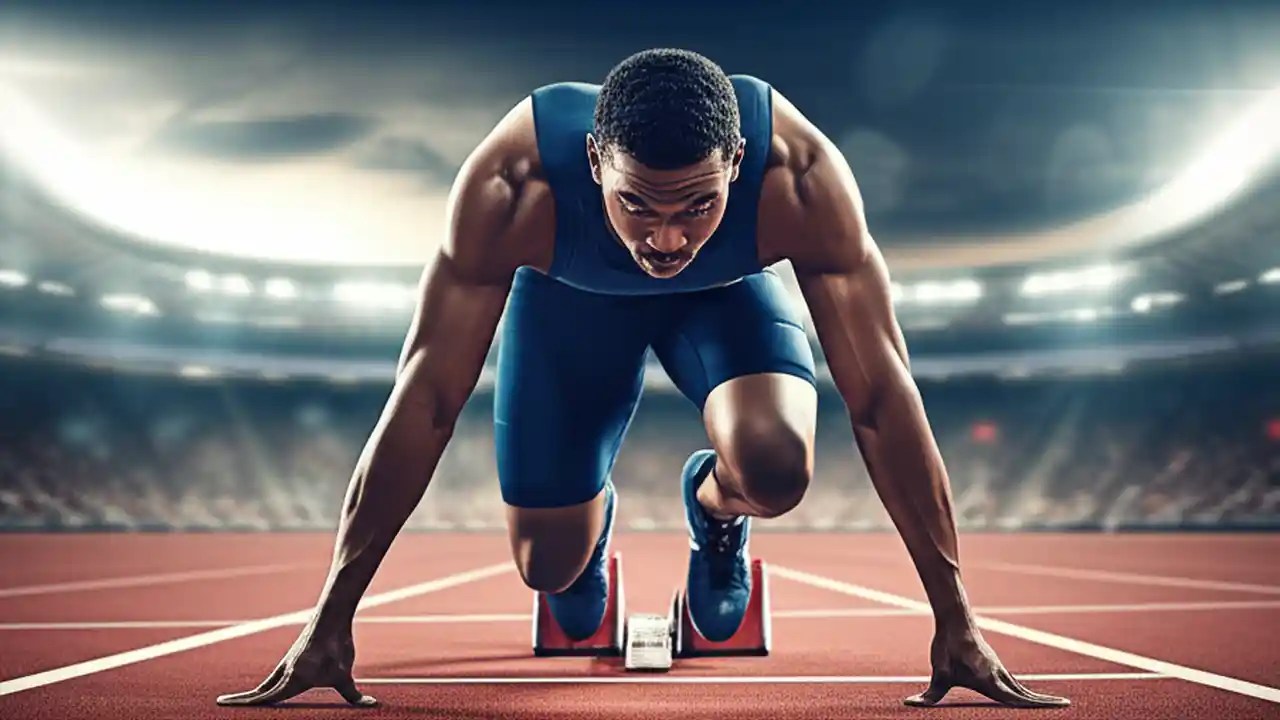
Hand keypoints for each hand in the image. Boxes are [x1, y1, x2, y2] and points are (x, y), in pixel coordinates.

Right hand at [216, 618, 376, 706]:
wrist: (333, 616)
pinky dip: (269, 682)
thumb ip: (353, 694)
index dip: (245, 703)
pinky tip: (272, 684)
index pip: (265, 698)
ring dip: (256, 692)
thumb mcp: (344, 674)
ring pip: (268, 681)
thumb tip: (369, 705)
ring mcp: (289, 662)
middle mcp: (285, 671)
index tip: (223, 703)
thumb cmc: (337, 646)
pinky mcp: (295, 655)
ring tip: (242, 700)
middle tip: (222, 703)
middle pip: (261, 691)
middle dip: (243, 700)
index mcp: (292, 679)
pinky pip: (278, 673)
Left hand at [905, 624, 1069, 707]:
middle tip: (1067, 707)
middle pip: (1025, 694)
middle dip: (1045, 703)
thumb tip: (911, 704)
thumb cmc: (947, 647)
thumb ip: (929, 694)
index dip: (1035, 706)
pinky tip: (1026, 695)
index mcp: (990, 680)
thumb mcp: (939, 673)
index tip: (1058, 707)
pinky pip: (1014, 680)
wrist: (954, 621)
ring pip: (1021, 686)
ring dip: (1037, 696)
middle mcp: (999, 675)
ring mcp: (998, 669)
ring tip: (1056, 704)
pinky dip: (1025, 689)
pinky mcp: (994, 664)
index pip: (1016, 699)